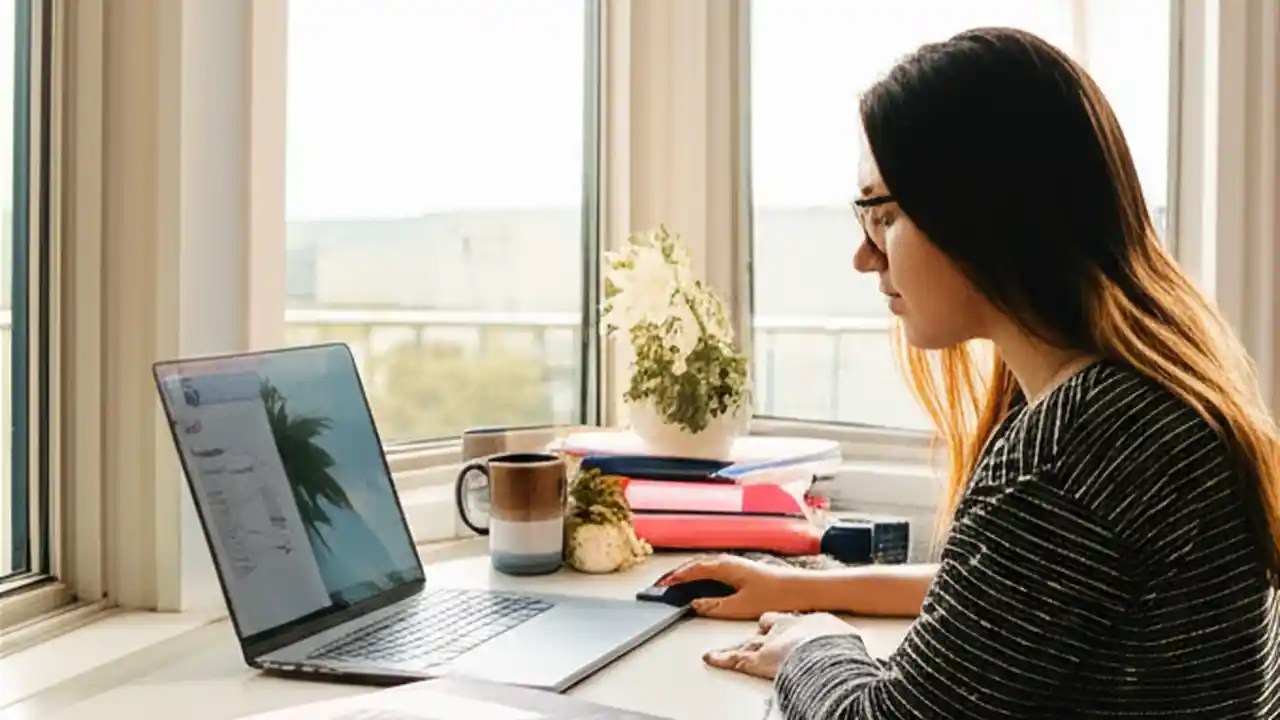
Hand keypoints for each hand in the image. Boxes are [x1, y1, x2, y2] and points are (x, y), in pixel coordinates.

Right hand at [657, 555, 805, 619]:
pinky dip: (700, 574)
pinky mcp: (740, 569)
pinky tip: (699, 582)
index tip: (662, 585)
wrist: (800, 589)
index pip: (693, 570)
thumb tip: (695, 605)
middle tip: (661, 584)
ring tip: (674, 582)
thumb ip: (715, 606)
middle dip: (677, 573)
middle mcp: (728, 561)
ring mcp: (734, 563)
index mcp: (725, 567)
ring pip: (704, 565)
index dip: (676, 577)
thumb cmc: (775, 594)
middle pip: (696, 564)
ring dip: (688, 573)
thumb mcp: (741, 606)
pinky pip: (713, 568)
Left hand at [702, 611, 857, 679]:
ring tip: (721, 649)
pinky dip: (720, 659)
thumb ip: (845, 646)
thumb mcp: (845, 640)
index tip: (777, 627)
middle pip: (764, 628)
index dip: (779, 626)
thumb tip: (858, 654)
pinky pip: (733, 659)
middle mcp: (781, 630)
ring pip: (746, 644)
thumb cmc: (838, 646)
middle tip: (754, 639)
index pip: (785, 621)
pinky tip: (708, 658)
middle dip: (759, 635)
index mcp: (804, 624)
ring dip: (735, 648)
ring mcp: (767, 644)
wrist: (826, 651)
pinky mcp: (755, 660)